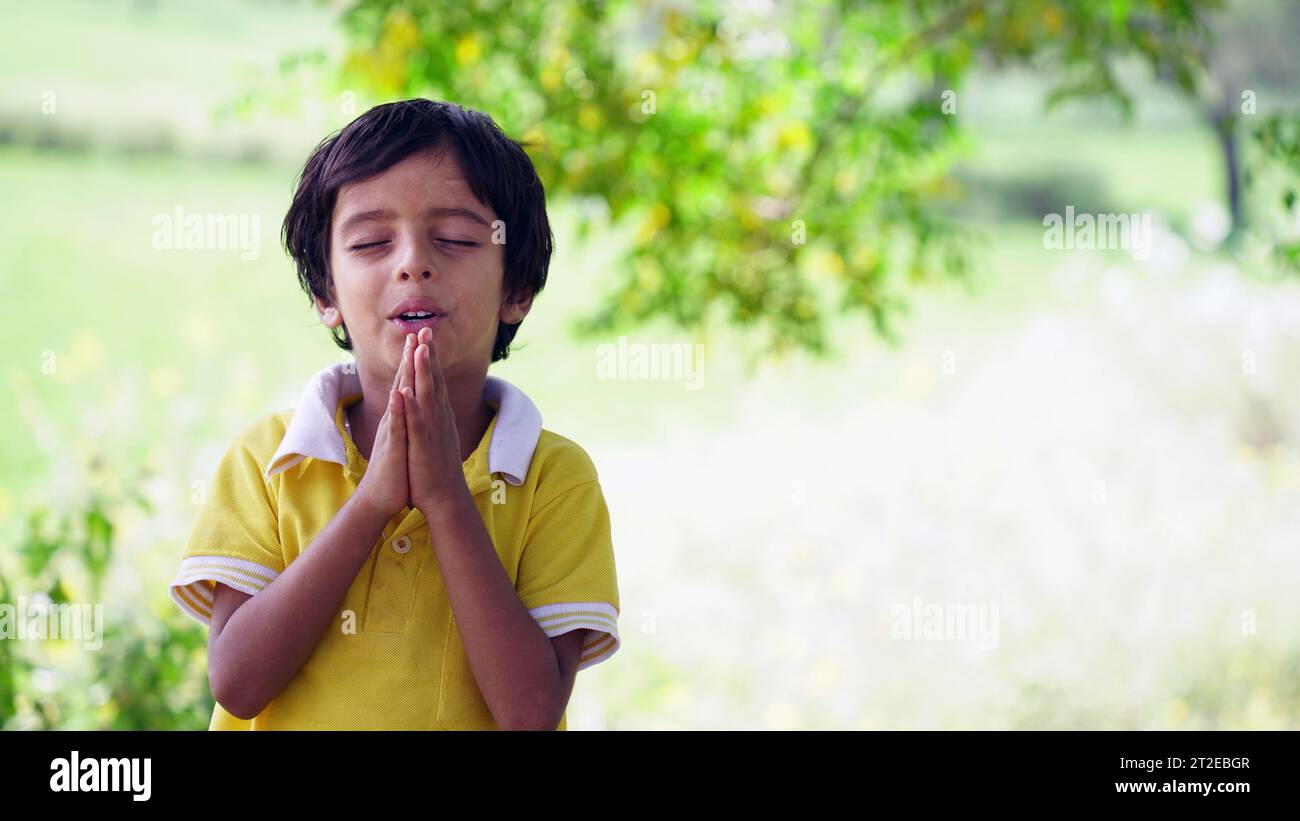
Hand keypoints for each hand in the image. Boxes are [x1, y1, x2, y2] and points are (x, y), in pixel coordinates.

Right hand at [354, 334, 412, 517]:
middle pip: (402, 382)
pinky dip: (398, 409)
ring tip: (411, 350)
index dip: (415, 360)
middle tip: (417, 331)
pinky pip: (395, 426)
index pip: (408, 383)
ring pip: (398, 398)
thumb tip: (408, 402)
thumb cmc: (396, 468)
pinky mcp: (392, 448)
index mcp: (401, 417)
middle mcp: (395, 419)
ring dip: (405, 374)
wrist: (381, 497)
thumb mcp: (404, 438)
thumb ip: (405, 419)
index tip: (422, 337)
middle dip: (410, 357)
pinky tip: (399, 393)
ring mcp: (392, 431)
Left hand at [401, 326, 467, 517]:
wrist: (445, 499)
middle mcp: (438, 419)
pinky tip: (404, 393)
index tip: (424, 336)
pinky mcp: (423, 448)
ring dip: (422, 373)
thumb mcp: (435, 436)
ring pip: (427, 397)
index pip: (434, 381)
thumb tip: (431, 400)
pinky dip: (410, 409)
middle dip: (428, 356)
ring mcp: (432, 432)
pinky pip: (416, 425)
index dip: (429, 358)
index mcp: (439, 416)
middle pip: (433, 382)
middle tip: (424, 330)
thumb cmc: (436, 468)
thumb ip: (433, 416)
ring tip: (418, 350)